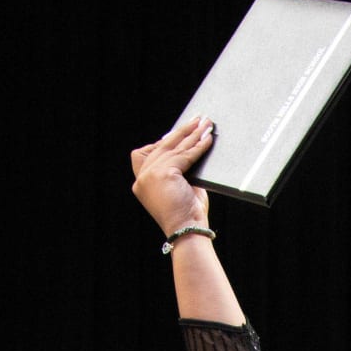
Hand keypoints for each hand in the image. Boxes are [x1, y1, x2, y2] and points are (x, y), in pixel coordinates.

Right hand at [130, 116, 214, 235]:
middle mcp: (142, 177)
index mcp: (141, 182)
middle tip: (198, 119)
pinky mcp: (162, 174)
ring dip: (193, 134)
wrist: (187, 230)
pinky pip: (184, 154)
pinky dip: (199, 146)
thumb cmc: (187, 213)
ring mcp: (150, 175)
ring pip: (174, 148)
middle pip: (162, 146)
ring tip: (206, 123)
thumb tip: (189, 149)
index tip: (178, 132)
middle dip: (182, 132)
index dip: (162, 141)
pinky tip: (208, 139)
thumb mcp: (178, 188)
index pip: (145, 153)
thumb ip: (178, 170)